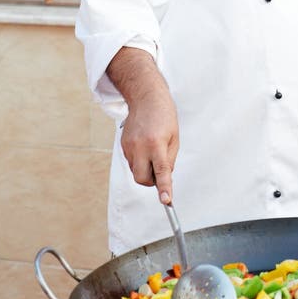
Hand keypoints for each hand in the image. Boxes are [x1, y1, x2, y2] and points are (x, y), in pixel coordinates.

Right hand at [107, 48, 178, 204]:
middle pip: (142, 179)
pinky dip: (140, 161)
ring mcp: (129, 146)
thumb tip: (163, 178)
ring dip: (146, 170)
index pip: (161, 171)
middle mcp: (140, 146)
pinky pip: (132, 162)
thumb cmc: (164, 116)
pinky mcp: (123, 145)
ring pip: (136, 172)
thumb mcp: (174, 137)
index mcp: (156, 143)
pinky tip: (145, 146)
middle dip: (151, 182)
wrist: (145, 98)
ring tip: (153, 151)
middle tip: (160, 171)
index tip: (167, 201)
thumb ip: (169, 159)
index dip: (164, 188)